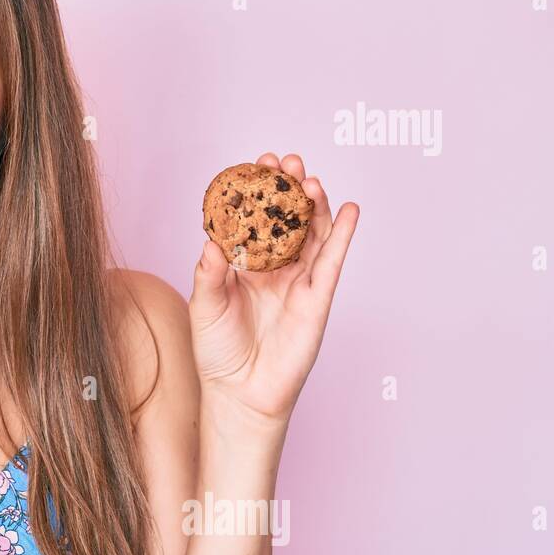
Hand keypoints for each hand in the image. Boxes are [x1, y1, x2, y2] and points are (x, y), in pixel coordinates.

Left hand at [189, 153, 358, 427]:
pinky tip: (349, 209)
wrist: (239, 393)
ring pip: (313, 234)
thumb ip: (210, 273)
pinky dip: (342, 234)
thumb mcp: (204, 305)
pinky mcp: (318, 299)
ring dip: (315, 204)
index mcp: (245, 266)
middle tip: (287, 161)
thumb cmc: (218, 351)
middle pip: (288, 220)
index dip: (259, 192)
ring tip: (311, 178)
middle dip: (289, 188)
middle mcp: (274, 269)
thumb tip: (212, 241)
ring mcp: (299, 282)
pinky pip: (332, 261)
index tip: (257, 163)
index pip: (255, 220)